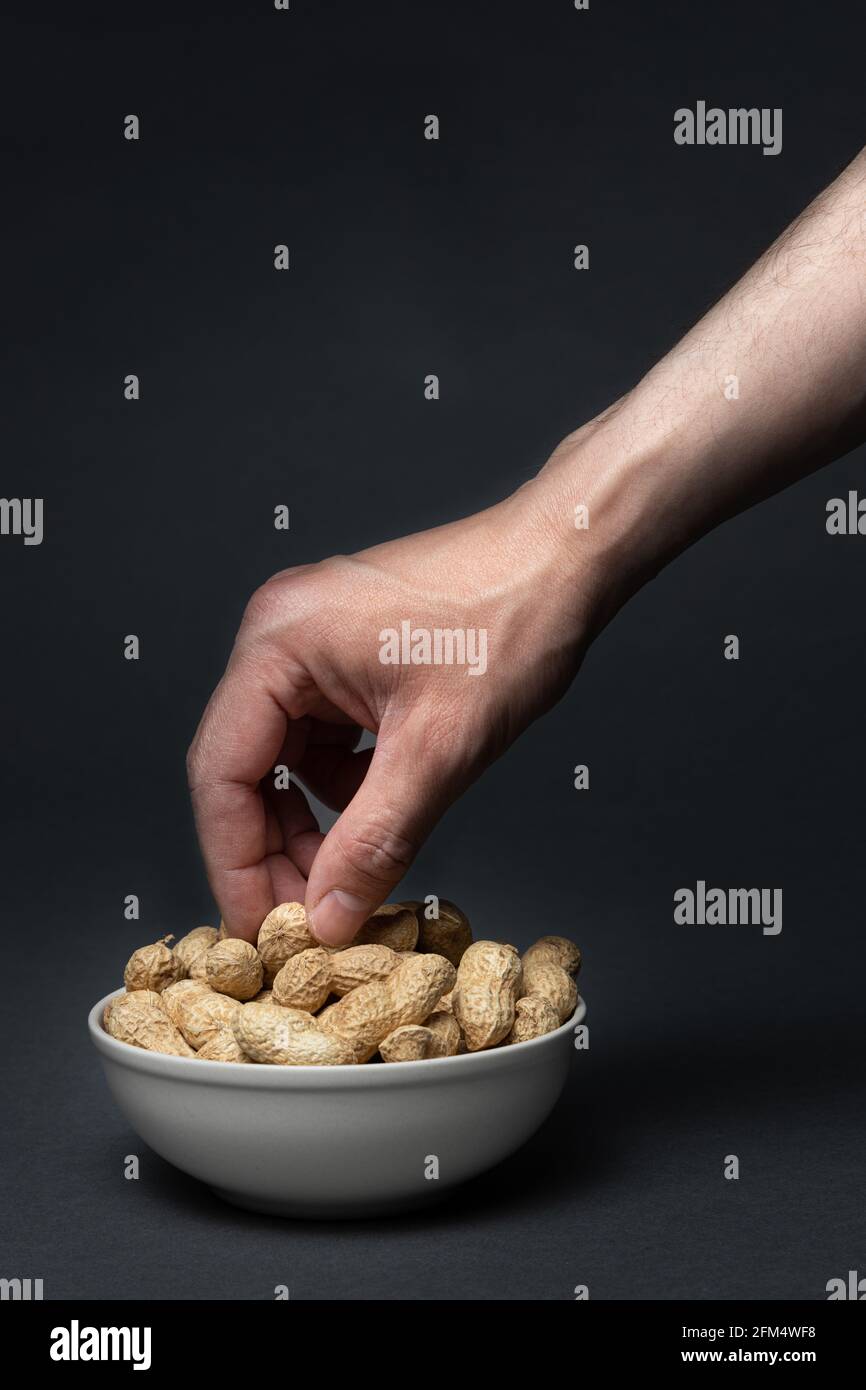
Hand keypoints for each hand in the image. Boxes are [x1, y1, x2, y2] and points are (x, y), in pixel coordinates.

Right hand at [187, 485, 593, 943]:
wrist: (567, 560)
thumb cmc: (511, 624)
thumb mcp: (438, 751)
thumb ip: (373, 842)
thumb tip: (327, 916)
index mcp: (279, 642)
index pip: (221, 772)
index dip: (234, 862)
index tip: (257, 929)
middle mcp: (280, 634)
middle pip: (244, 767)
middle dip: (273, 849)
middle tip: (308, 918)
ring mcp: (312, 641)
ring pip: (283, 758)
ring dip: (309, 822)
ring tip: (345, 876)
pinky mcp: (346, 654)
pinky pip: (320, 738)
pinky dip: (340, 786)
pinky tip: (376, 815)